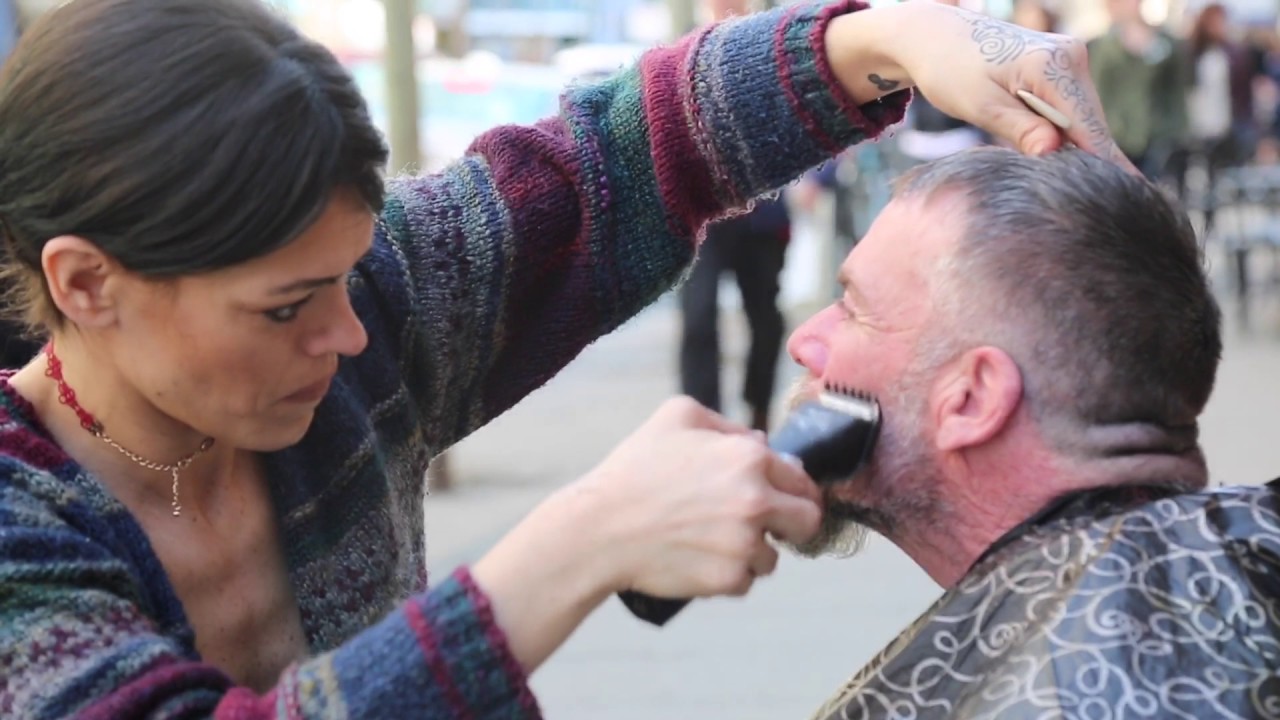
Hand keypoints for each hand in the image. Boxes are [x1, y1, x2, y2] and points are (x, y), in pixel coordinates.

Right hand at [570, 396, 820, 598]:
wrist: (600, 529)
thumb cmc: (633, 470)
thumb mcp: (676, 416)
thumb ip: (727, 424)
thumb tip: (763, 442)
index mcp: (749, 458)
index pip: (802, 479)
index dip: (795, 490)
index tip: (786, 500)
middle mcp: (756, 501)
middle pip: (808, 522)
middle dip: (793, 525)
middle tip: (772, 527)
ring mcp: (744, 544)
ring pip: (772, 556)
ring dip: (751, 552)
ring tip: (711, 541)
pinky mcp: (729, 579)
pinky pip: (745, 581)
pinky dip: (727, 575)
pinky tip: (697, 558)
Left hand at [826, 2, 1137, 173]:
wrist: (937, 37)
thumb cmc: (950, 69)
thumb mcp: (980, 105)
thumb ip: (1019, 129)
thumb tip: (1053, 152)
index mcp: (1052, 64)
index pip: (1087, 125)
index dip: (1105, 163)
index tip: (1128, 193)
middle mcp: (1071, 56)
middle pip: (1091, 124)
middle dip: (1089, 162)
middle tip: (1100, 208)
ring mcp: (1069, 59)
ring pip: (1082, 119)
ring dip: (1075, 150)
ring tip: (1078, 191)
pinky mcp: (1061, 67)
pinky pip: (1071, 110)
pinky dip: (1065, 135)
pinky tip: (1061, 162)